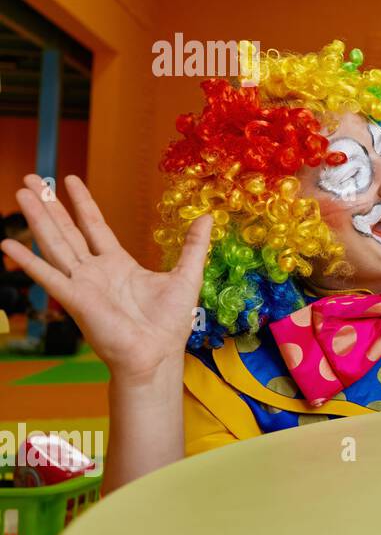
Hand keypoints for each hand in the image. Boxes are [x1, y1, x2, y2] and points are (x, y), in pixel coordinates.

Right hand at [1, 175, 211, 386]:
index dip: (82, 204)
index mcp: (118, 264)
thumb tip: (207, 217)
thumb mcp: (186, 275)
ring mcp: (82, 284)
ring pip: (54, 244)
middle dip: (48, 205)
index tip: (70, 180)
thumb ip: (192, 246)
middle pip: (67, 230)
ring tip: (20, 194)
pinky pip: (48, 276)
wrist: (157, 355)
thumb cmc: (170, 323)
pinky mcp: (75, 299)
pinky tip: (7, 245)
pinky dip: (27, 261)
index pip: (94, 226)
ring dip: (37, 220)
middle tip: (29, 179)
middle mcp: (95, 271)